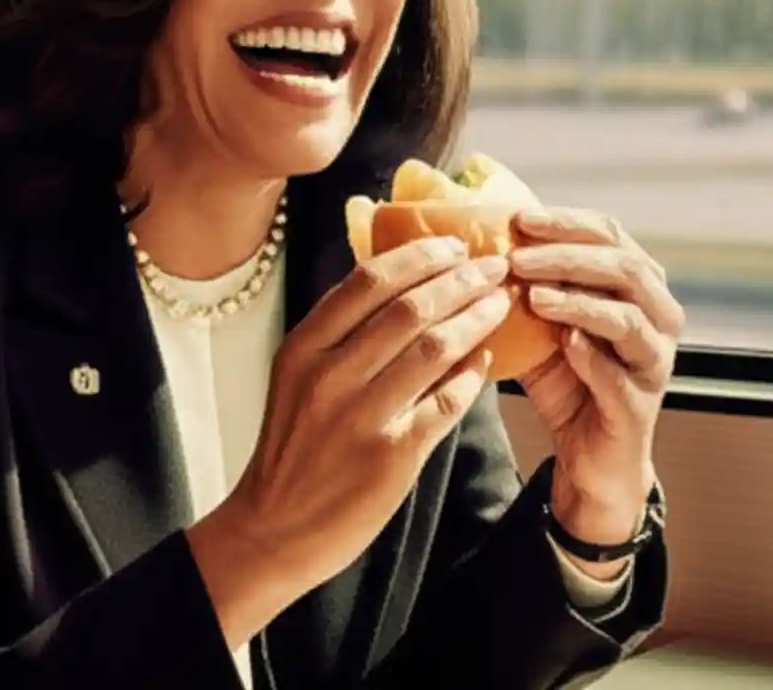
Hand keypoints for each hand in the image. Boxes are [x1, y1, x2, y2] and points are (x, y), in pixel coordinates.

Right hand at [186, 236, 509, 648]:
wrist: (273, 527)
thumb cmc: (290, 448)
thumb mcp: (295, 379)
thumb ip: (338, 337)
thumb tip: (403, 289)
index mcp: (302, 349)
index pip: (367, 283)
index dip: (419, 257)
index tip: (453, 245)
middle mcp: (328, 376)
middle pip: (408, 309)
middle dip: (460, 280)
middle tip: (493, 267)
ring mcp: (360, 417)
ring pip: (434, 349)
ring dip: (476, 319)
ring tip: (500, 304)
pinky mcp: (390, 456)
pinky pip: (445, 402)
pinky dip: (471, 377)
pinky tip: (485, 361)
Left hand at [509, 207, 684, 577]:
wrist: (589, 454)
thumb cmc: (566, 381)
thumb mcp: (541, 326)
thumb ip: (526, 287)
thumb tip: (473, 245)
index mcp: (636, 286)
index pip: (609, 234)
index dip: (567, 222)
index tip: (519, 219)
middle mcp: (658, 316)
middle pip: (625, 268)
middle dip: (568, 257)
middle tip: (518, 258)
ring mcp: (654, 361)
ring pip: (628, 318)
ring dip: (578, 301)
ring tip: (533, 296)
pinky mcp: (641, 405)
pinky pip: (620, 376)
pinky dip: (592, 356)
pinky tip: (563, 344)